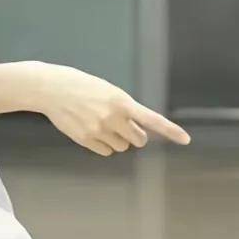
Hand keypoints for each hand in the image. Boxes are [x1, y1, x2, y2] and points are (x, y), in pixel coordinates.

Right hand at [29, 63, 190, 155]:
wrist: (51, 89)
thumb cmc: (81, 87)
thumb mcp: (108, 91)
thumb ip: (124, 109)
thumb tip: (135, 130)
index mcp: (122, 102)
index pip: (152, 119)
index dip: (171, 130)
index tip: (186, 140)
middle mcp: (113, 118)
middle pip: (138, 140)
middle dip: (134, 135)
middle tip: (123, 126)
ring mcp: (98, 130)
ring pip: (121, 147)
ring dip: (117, 140)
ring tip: (101, 124)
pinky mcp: (85, 139)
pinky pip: (105, 151)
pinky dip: (103, 145)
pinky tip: (91, 131)